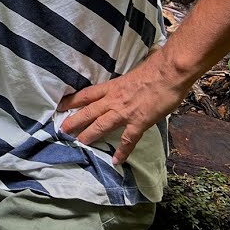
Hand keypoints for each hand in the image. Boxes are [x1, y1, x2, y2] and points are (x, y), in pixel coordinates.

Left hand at [57, 56, 187, 165]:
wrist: (169, 72)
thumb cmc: (154, 68)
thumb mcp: (132, 74)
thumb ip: (125, 83)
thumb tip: (126, 84)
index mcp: (112, 86)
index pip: (87, 94)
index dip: (72, 100)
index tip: (60, 106)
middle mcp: (114, 99)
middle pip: (89, 110)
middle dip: (74, 120)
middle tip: (61, 129)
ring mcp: (125, 111)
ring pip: (101, 124)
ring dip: (89, 134)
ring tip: (78, 143)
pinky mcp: (139, 122)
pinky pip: (128, 139)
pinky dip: (122, 151)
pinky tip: (116, 160)